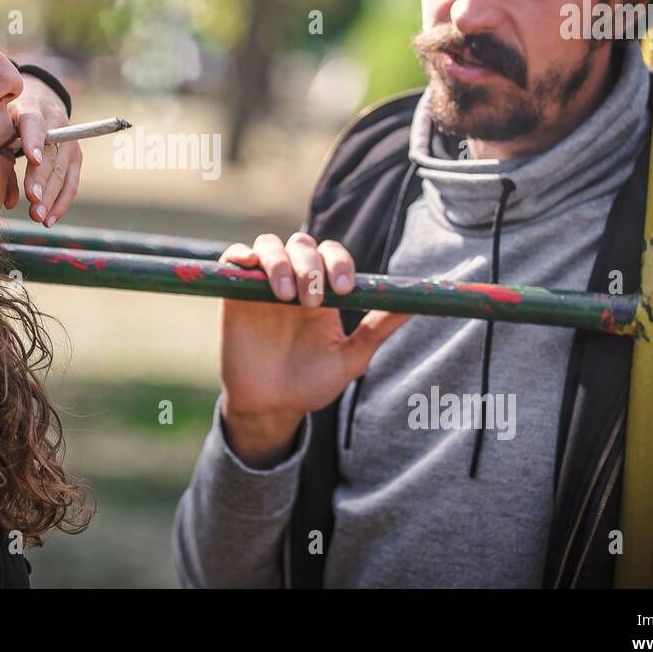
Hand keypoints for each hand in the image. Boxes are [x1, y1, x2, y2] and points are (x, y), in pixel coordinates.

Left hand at [7, 75, 81, 226]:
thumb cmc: (12, 117)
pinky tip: (50, 220)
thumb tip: (9, 201)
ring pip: (62, 172)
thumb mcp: (2, 126)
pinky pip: (71, 184)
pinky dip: (61, 203)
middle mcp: (57, 125)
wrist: (39, 100)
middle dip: (42, 178)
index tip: (33, 159)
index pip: (34, 124)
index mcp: (32, 109)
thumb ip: (2, 155)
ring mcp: (70, 143)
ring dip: (51, 197)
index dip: (34, 142)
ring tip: (37, 216)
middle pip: (51, 154)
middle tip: (33, 199)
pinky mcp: (76, 159)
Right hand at [217, 232, 410, 466]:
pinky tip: (249, 266)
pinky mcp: (234, 293)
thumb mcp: (350, 358)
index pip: (332, 254)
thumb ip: (378, 328)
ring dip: (279, 261)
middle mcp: (293, 280)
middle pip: (302, 244)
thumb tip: (418, 303)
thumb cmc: (312, 383)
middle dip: (310, 266)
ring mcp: (262, 284)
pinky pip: (234, 259)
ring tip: (285, 295)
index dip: (339, 263)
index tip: (344, 290)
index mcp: (323, 291)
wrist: (271, 407)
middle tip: (313, 302)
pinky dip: (240, 255)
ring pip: (269, 245)